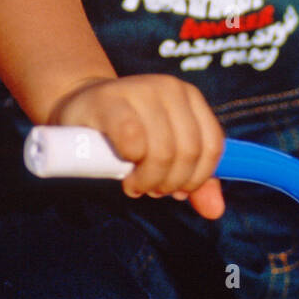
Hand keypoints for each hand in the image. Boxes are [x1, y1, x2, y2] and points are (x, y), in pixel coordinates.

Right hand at [50, 73, 225, 217]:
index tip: (177, 191)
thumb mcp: (166, 152)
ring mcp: (141, 89)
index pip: (212, 145)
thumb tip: (215, 210)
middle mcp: (170, 88)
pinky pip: (133, 140)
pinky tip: (122, 168)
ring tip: (135, 183)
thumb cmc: (128, 133)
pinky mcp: (110, 99)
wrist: (82, 105)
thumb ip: (194, 179)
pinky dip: (130, 161)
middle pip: (188, 151)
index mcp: (190, 97)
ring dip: (149, 180)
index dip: (198, 177)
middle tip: (151, 190)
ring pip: (163, 151)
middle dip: (170, 182)